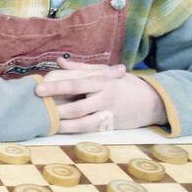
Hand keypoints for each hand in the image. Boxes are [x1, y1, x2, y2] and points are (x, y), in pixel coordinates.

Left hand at [33, 57, 167, 132]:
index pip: (76, 83)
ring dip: (64, 124)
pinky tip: (60, 129)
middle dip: (57, 107)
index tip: (39, 88)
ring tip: (47, 123)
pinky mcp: (110, 126)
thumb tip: (59, 61)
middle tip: (39, 106)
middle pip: (77, 105)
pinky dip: (74, 130)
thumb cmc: (126, 84)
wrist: (152, 102)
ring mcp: (107, 114)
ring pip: (83, 122)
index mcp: (102, 81)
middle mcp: (104, 98)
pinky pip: (89, 130)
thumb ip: (81, 68)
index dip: (56, 86)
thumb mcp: (106, 71)